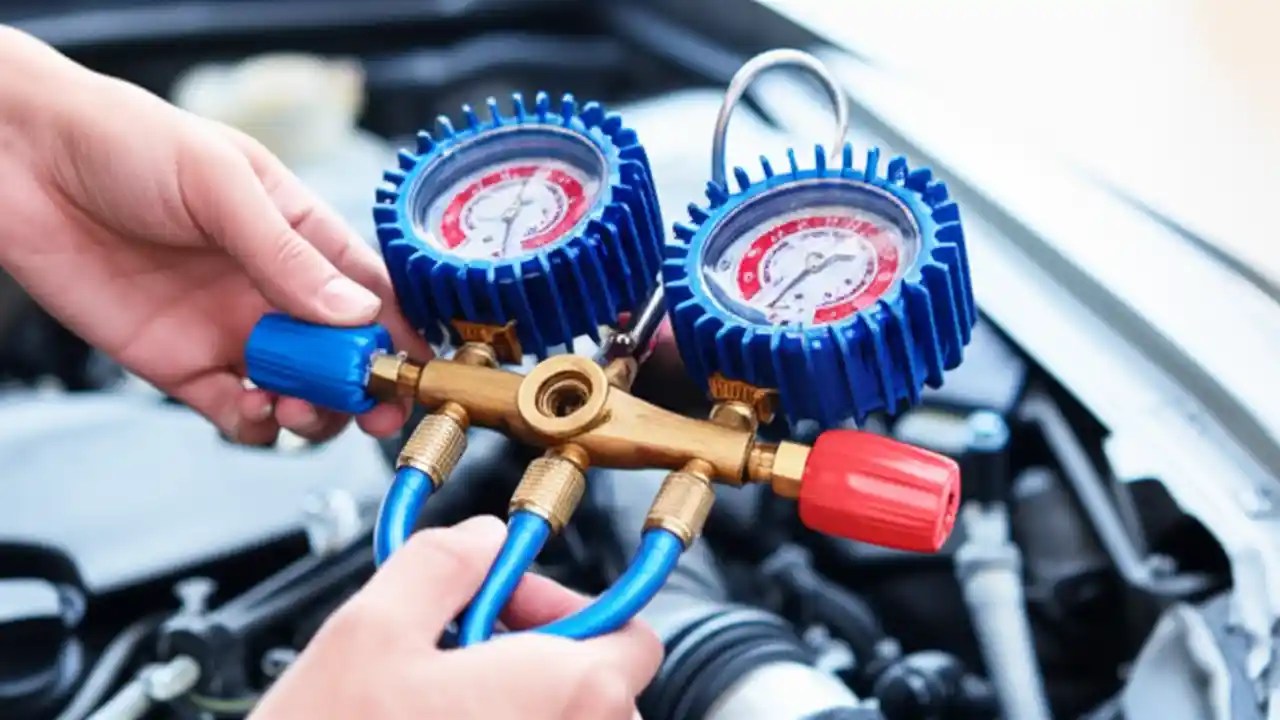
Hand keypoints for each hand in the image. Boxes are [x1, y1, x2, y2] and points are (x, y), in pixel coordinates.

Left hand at [0, 27, 425, 443]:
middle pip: (343, 354)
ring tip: (298, 406)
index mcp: (298, 233)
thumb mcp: (221, 183)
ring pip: (298, 392)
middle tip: (365, 402)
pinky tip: (250, 411)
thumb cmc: (123, 141)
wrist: (20, 160)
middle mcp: (271, 287)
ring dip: (312, 411)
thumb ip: (287, 254)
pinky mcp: (180, 365)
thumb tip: (355, 313)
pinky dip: (252, 426)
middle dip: (363, 385)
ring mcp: (229, 329)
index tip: (417, 363)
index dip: (401, 329)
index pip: (370, 289)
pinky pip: (232, 412)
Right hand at [251, 516, 663, 719]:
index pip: (634, 636)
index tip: (511, 606)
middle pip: (598, 688)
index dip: (568, 608)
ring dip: (514, 702)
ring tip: (435, 700)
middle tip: (458, 649)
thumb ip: (444, 562)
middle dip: (536, 657)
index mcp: (572, 691)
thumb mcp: (371, 627)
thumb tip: (482, 541)